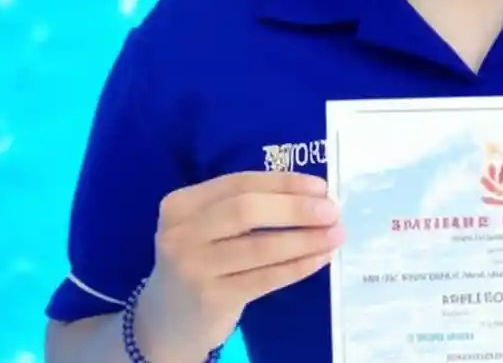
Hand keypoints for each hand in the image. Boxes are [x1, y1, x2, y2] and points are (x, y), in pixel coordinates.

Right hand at [135, 171, 344, 361]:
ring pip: (259, 247)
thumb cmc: (200, 261)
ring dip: (305, 239)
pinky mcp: (211, 299)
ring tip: (335, 234)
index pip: (239, 183)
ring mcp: (193, 268)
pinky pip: (265, 278)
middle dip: (295, 208)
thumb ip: (245, 208)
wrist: (166, 319)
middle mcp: (180, 233)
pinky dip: (297, 266)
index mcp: (181, 204)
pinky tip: (320, 258)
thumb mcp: (206, 228)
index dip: (283, 183)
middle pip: (246, 211)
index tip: (320, 186)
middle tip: (332, 211)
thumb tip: (313, 196)